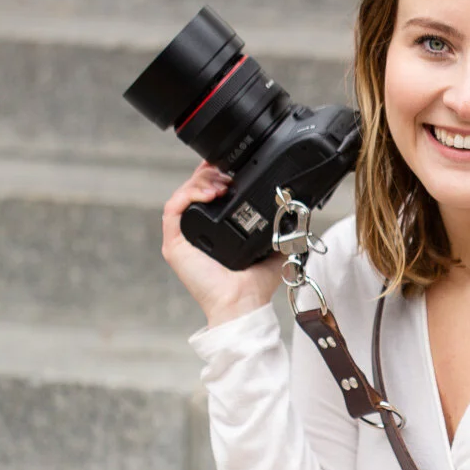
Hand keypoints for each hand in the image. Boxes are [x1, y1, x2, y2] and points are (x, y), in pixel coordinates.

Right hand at [162, 160, 284, 326]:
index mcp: (213, 232)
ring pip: (181, 195)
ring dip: (200, 181)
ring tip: (221, 183)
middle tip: (226, 172)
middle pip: (192, 189)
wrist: (242, 302)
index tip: (230, 167)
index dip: (215, 176)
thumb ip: (282, 228)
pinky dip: (188, 194)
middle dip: (208, 174)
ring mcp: (182, 238)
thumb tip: (295, 210)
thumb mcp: (273, 247)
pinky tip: (210, 193)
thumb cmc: (254, 284)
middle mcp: (195, 233)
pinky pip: (173, 209)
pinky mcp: (173, 244)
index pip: (207, 194)